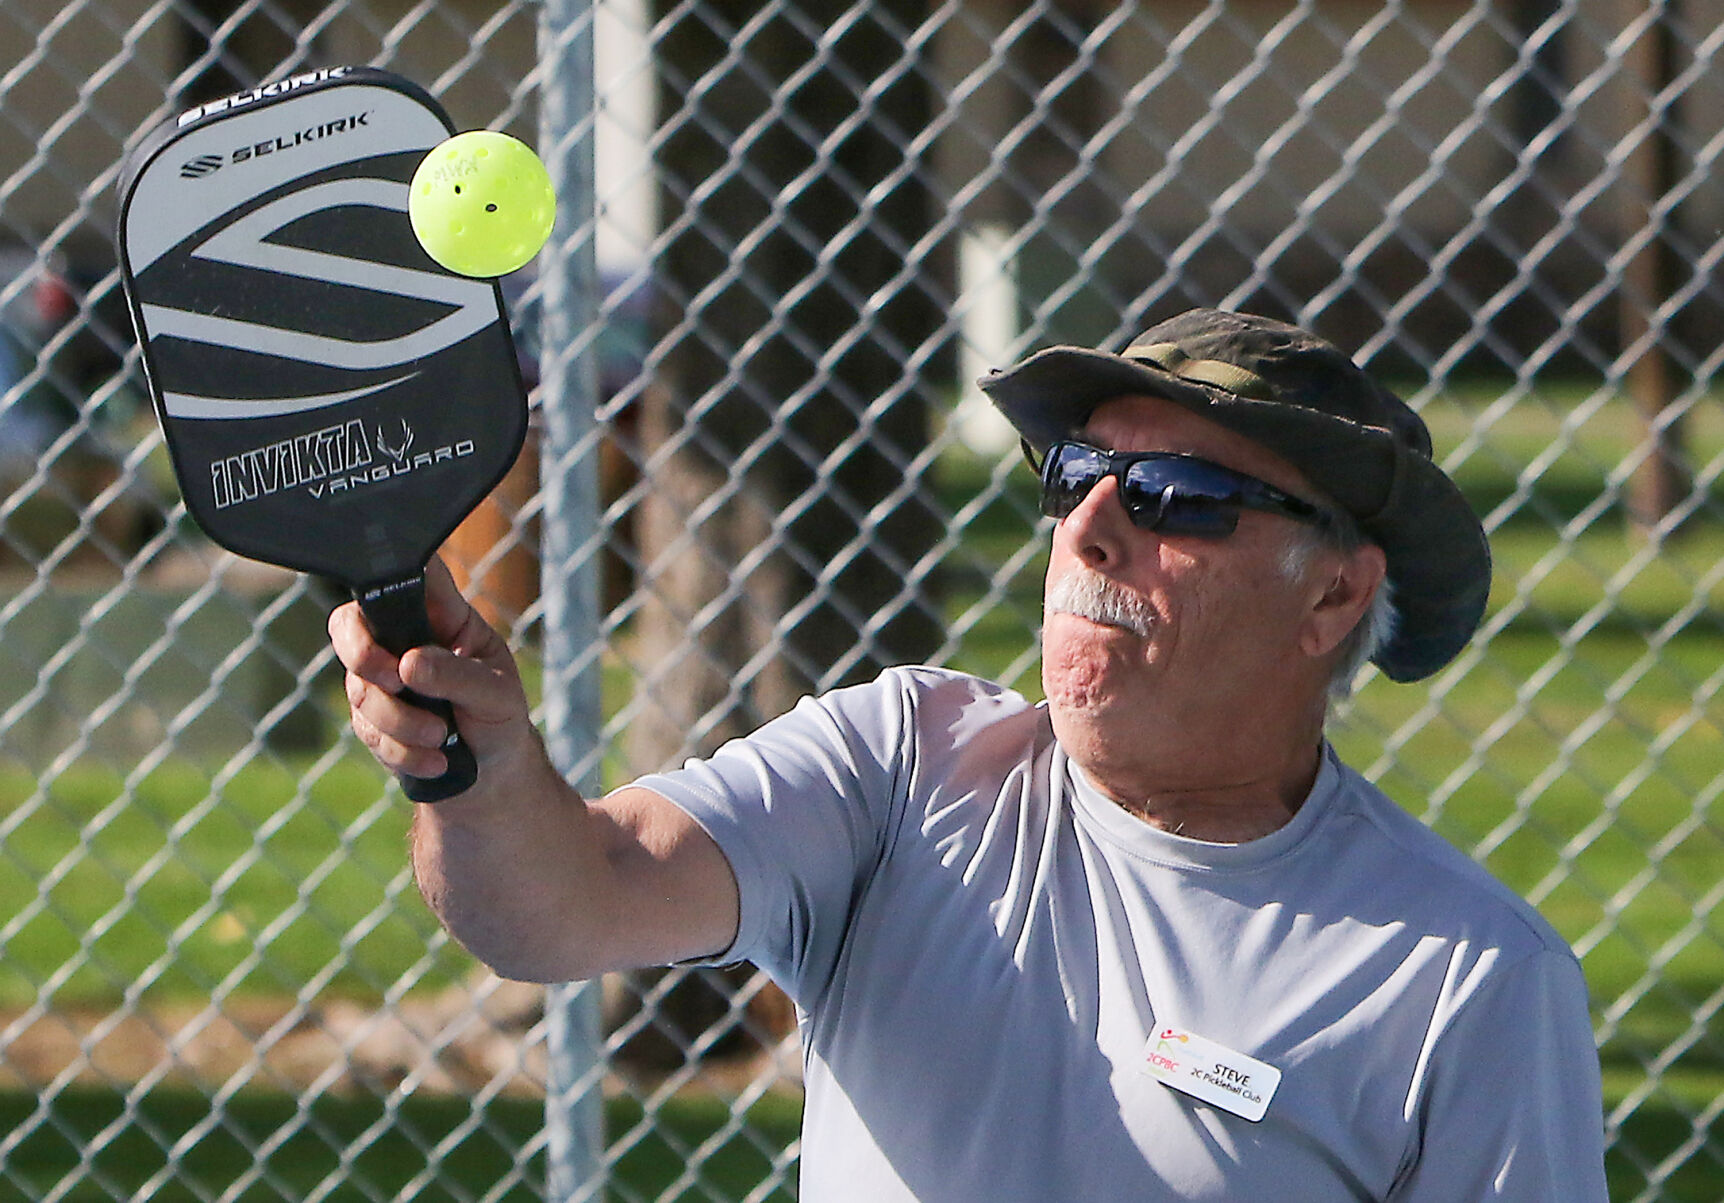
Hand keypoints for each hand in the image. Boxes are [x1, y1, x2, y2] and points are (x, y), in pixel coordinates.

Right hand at [329, 556, 534, 783]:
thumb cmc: (500, 718)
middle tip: (397, 682)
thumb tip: (409, 664)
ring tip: (442, 737)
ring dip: (400, 721)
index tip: (391, 598)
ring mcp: (380, 678)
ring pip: (359, 687)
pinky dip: (402, 750)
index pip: (411, 573)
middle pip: (349, 622)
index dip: (391, 567)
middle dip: (364, 656)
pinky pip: (365, 729)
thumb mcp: (497, 695)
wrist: (491, 774)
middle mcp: (402, 639)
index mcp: (441, 616)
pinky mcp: (369, 718)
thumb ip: (458, 676)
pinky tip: (435, 760)